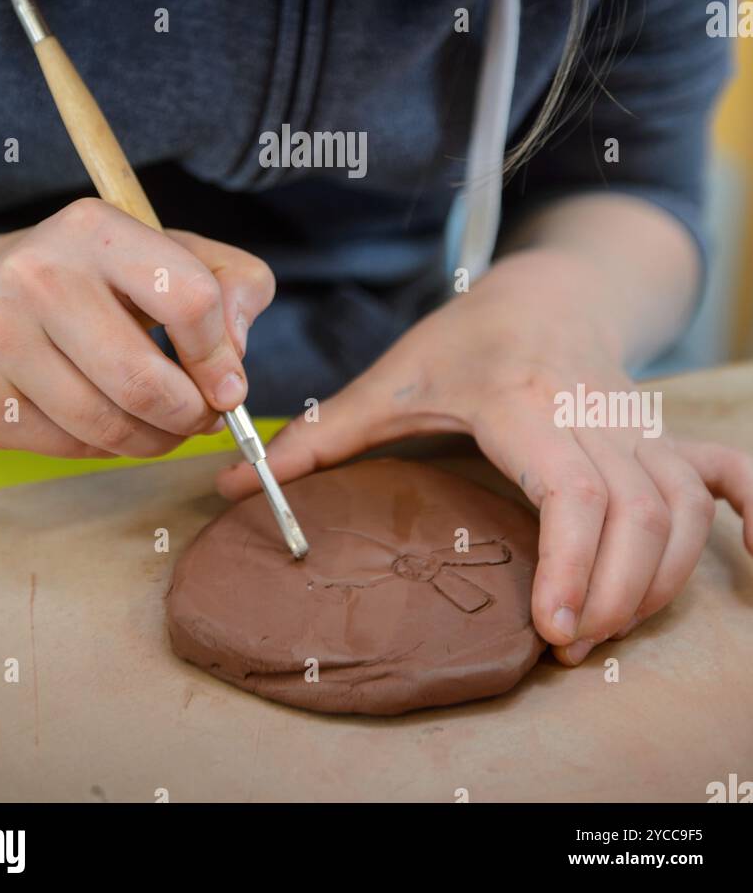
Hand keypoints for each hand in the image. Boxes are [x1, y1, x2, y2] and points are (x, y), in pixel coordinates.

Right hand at [0, 197, 274, 457]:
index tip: (228, 383)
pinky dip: (108, 447)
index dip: (220, 356)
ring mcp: (1, 340)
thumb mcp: (170, 252)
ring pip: (108, 425)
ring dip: (157, 440)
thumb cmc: (95, 278)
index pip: (189, 299)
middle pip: (142, 380)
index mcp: (95, 229)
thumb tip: (235, 356)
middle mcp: (37, 277)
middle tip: (203, 418)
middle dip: (191, 415)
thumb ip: (234, 284)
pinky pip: (72, 446)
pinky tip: (112, 422)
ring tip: (168, 426)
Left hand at [217, 249, 752, 662]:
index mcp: (524, 401)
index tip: (553, 625)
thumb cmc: (466, 336)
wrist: (543, 285)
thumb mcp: (392, 378)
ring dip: (655, 578)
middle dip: (612, 592)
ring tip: (604, 628)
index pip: (575, 487)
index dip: (573, 561)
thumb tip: (231, 484)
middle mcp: (594, 412)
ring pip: (677, 508)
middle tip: (567, 646)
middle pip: (634, 512)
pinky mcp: (661, 431)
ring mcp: (637, 422)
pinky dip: (748, 514)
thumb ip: (320, 436)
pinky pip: (725, 474)